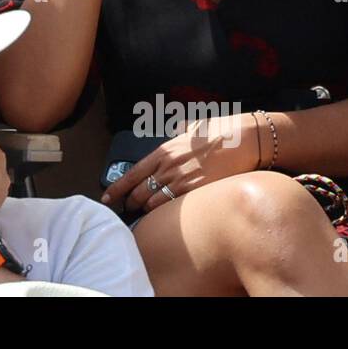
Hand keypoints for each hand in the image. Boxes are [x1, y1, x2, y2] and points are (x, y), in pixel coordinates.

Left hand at [100, 113, 259, 214]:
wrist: (240, 139)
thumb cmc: (217, 132)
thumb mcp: (190, 128)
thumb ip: (178, 133)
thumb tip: (178, 130)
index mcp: (163, 152)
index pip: (132, 174)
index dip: (117, 189)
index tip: (107, 198)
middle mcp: (168, 167)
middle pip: (139, 192)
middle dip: (131, 204)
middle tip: (128, 210)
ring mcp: (182, 180)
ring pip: (154, 204)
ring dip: (147, 212)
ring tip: (145, 217)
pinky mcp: (196, 191)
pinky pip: (173, 208)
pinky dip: (165, 215)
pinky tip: (164, 220)